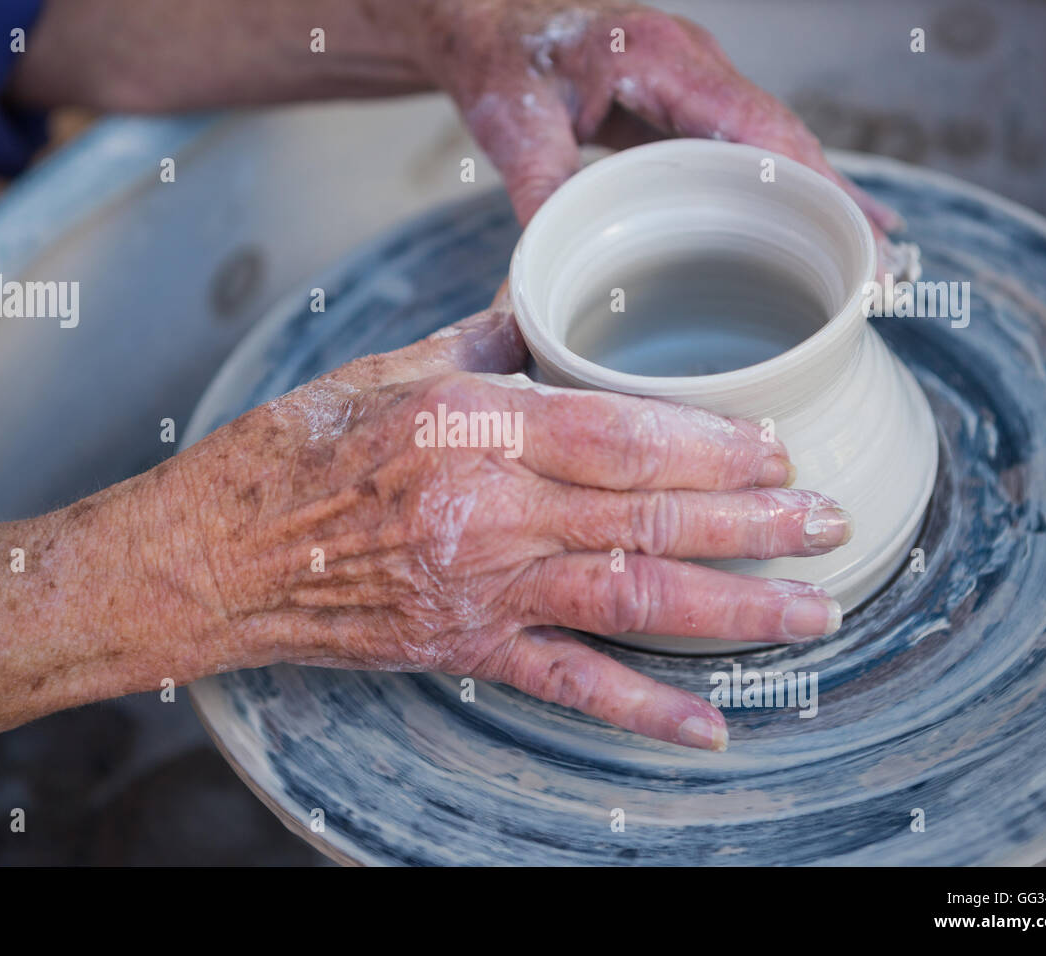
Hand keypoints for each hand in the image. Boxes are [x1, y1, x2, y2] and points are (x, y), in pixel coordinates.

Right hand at [155, 295, 851, 749]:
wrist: (212, 557)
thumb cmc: (289, 455)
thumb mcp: (382, 372)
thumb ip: (479, 343)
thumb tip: (541, 314)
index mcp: (468, 427)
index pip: (616, 433)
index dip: (708, 443)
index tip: (773, 446)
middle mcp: (488, 511)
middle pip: (648, 516)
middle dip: (753, 521)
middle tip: (833, 520)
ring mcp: (481, 589)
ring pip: (630, 599)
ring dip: (732, 606)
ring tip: (812, 608)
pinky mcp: (464, 648)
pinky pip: (565, 684)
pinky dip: (640, 709)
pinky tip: (708, 726)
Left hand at [411, 0, 902, 244]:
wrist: (491, 26)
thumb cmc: (504, 64)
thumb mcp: (514, 127)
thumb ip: (538, 190)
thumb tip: (549, 272)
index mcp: (663, 59)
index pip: (756, 126)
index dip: (812, 182)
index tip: (855, 233)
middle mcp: (696, 68)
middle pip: (785, 140)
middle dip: (839, 205)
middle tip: (885, 274)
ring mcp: (698, 87)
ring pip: (775, 147)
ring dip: (825, 202)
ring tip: (875, 266)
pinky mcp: (689, 109)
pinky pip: (747, 153)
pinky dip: (785, 192)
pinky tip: (819, 230)